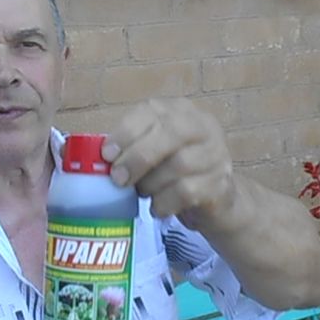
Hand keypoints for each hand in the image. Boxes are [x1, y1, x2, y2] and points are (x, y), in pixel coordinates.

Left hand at [102, 98, 235, 229]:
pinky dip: (164, 203)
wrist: (216, 201)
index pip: (152, 111)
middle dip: (138, 157)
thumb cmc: (174, 173)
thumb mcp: (154, 152)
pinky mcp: (221, 183)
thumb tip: (98, 158)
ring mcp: (216, 154)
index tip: (106, 154)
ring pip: (178, 165)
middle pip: (169, 133)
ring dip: (151, 184)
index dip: (126, 132)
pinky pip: (186, 192)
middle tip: (118, 179)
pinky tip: (157, 208)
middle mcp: (202, 127)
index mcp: (180, 111)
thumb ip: (132, 148)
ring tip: (142, 193)